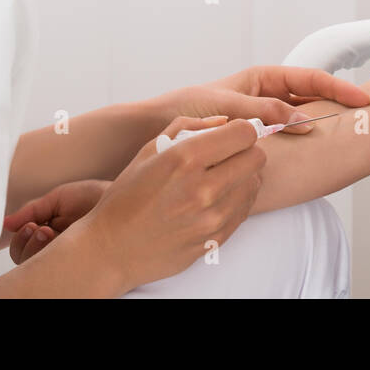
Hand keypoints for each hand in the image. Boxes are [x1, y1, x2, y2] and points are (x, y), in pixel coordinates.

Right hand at [2, 178, 112, 264]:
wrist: (124, 199)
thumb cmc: (95, 198)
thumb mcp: (60, 199)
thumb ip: (32, 210)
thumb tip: (6, 224)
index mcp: (48, 235)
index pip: (22, 249)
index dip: (21, 239)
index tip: (32, 225)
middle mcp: (55, 250)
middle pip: (24, 261)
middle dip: (25, 245)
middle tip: (41, 229)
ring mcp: (66, 259)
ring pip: (37, 268)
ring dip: (37, 249)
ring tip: (51, 232)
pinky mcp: (79, 267)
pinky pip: (56, 272)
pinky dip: (52, 255)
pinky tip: (62, 240)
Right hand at [82, 116, 265, 294]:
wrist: (112, 249)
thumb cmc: (127, 196)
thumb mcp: (149, 150)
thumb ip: (188, 126)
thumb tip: (224, 120)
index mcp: (184, 159)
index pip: (244, 133)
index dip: (243, 129)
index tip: (232, 135)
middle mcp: (202, 189)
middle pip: (257, 157)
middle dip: (247, 151)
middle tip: (229, 155)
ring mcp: (211, 218)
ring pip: (255, 184)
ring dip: (244, 176)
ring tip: (221, 177)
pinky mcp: (215, 240)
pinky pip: (245, 210)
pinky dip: (238, 200)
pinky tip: (217, 199)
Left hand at [157, 65, 369, 136]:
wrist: (153, 129)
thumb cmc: (183, 109)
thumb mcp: (224, 106)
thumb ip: (260, 112)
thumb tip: (298, 120)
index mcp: (263, 79)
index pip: (311, 79)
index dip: (339, 88)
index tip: (362, 99)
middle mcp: (266, 97)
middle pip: (314, 98)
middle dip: (340, 105)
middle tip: (366, 118)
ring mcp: (264, 119)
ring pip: (303, 120)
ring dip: (324, 126)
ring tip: (349, 137)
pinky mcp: (257, 141)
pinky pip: (287, 140)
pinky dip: (302, 146)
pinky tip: (316, 156)